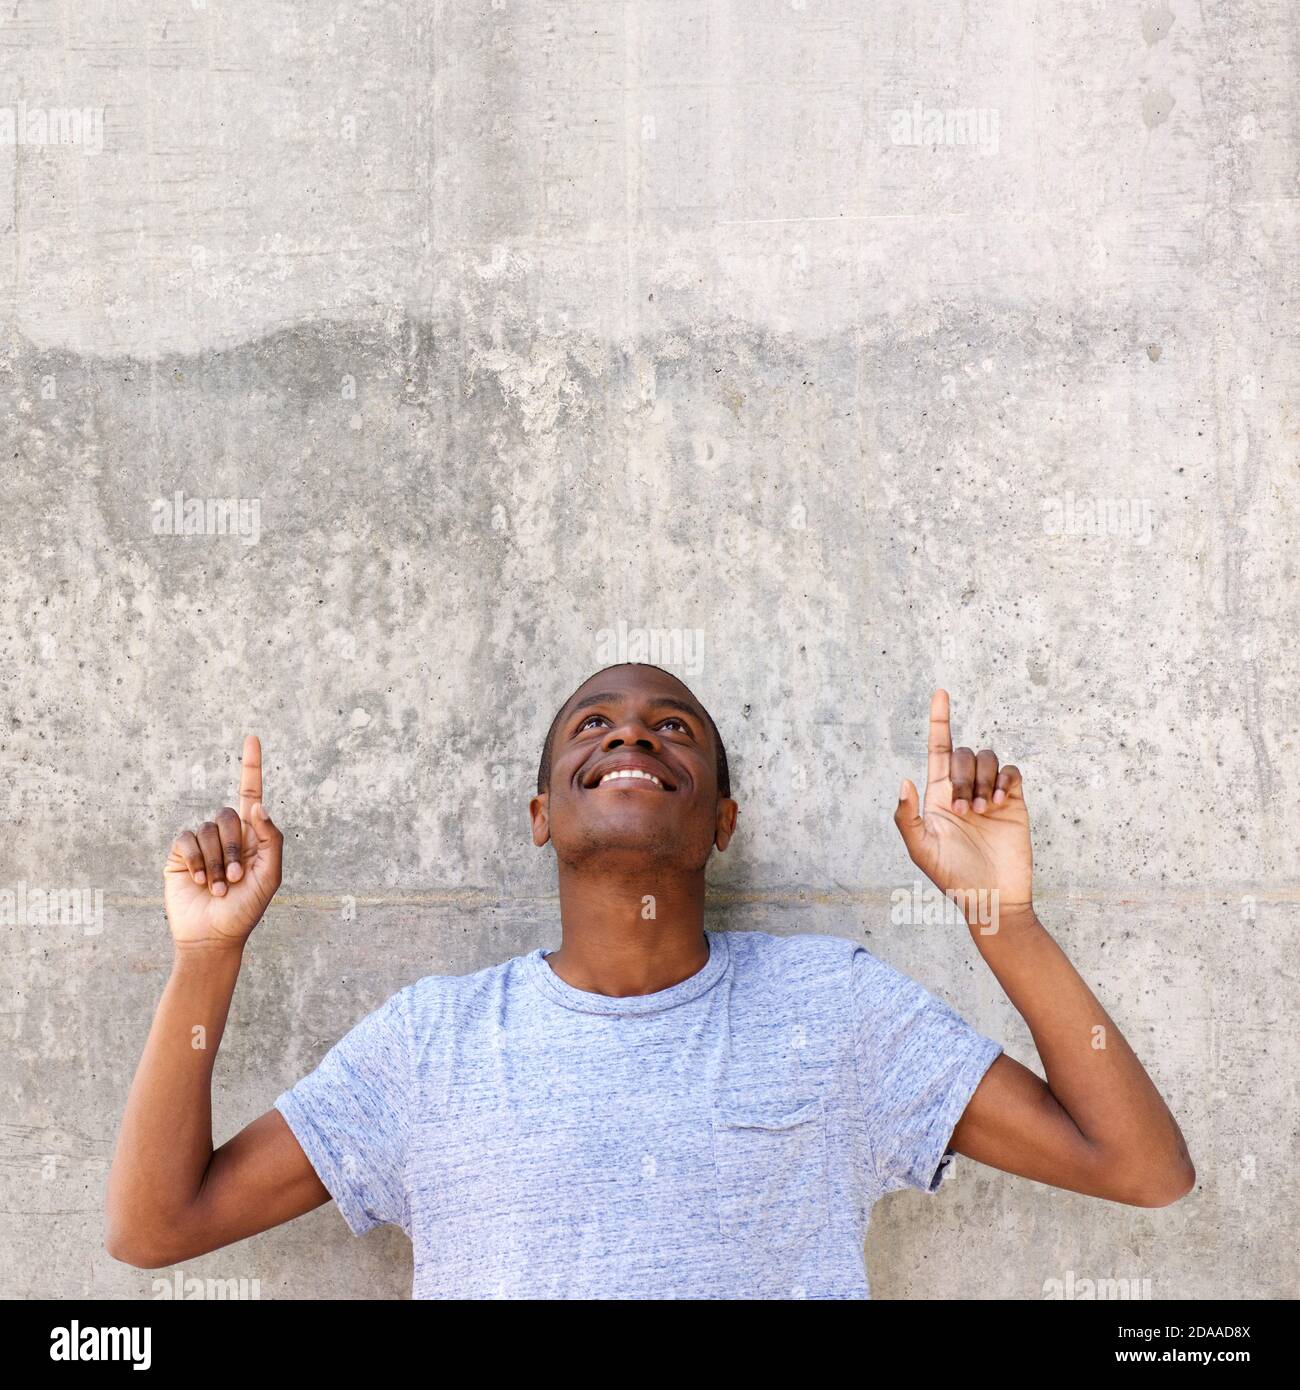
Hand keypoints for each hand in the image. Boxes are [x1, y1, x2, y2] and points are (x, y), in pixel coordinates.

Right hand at [164, 735, 283, 948]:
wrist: (213, 936)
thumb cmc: (246, 909)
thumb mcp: (270, 875)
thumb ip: (270, 838)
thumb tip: (257, 804)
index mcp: (253, 836)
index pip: (250, 793)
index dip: (251, 766)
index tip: (253, 737)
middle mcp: (227, 834)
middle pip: (229, 815)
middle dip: (234, 847)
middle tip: (236, 878)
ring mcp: (203, 843)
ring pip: (208, 829)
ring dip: (216, 861)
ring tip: (219, 887)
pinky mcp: (181, 854)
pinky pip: (188, 839)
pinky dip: (198, 861)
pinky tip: (201, 882)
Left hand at [893, 690, 1032, 914]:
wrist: (992, 897)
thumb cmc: (953, 877)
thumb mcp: (921, 850)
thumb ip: (906, 817)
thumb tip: (904, 782)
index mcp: (938, 795)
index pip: (938, 749)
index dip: (939, 720)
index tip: (941, 693)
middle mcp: (963, 789)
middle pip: (964, 754)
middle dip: (964, 777)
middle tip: (967, 811)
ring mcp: (990, 794)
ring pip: (988, 759)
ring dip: (984, 781)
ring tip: (984, 811)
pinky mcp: (1014, 802)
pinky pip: (1011, 772)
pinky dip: (1005, 779)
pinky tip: (1001, 801)